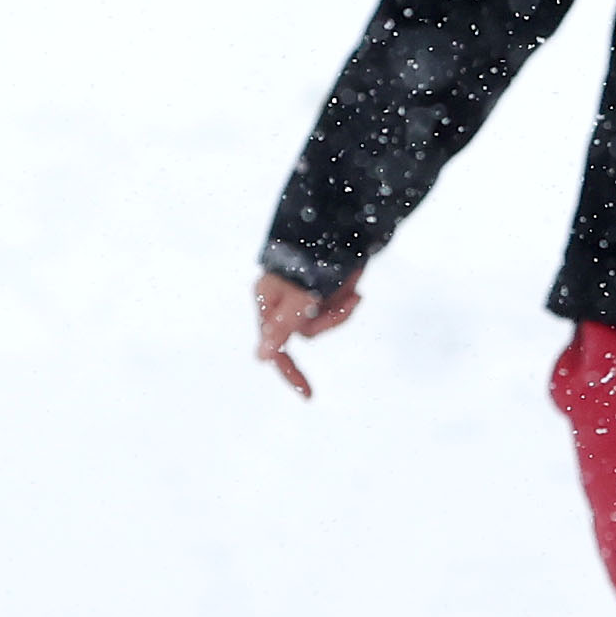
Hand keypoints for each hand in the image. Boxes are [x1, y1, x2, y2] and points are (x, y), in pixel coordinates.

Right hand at [252, 267, 359, 397]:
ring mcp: (303, 294)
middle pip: (308, 332)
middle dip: (331, 320)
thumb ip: (282, 327)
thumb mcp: (300, 297)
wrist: (338, 220)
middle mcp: (284, 301)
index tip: (309, 396)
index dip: (290, 373)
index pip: (276, 348)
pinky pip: (335, 306)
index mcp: (269, 302)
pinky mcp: (322, 288)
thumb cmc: (312, 257)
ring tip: (353, 288)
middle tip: (350, 302)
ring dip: (341, 307)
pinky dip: (346, 298)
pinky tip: (355, 285)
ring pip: (325, 320)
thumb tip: (260, 358)